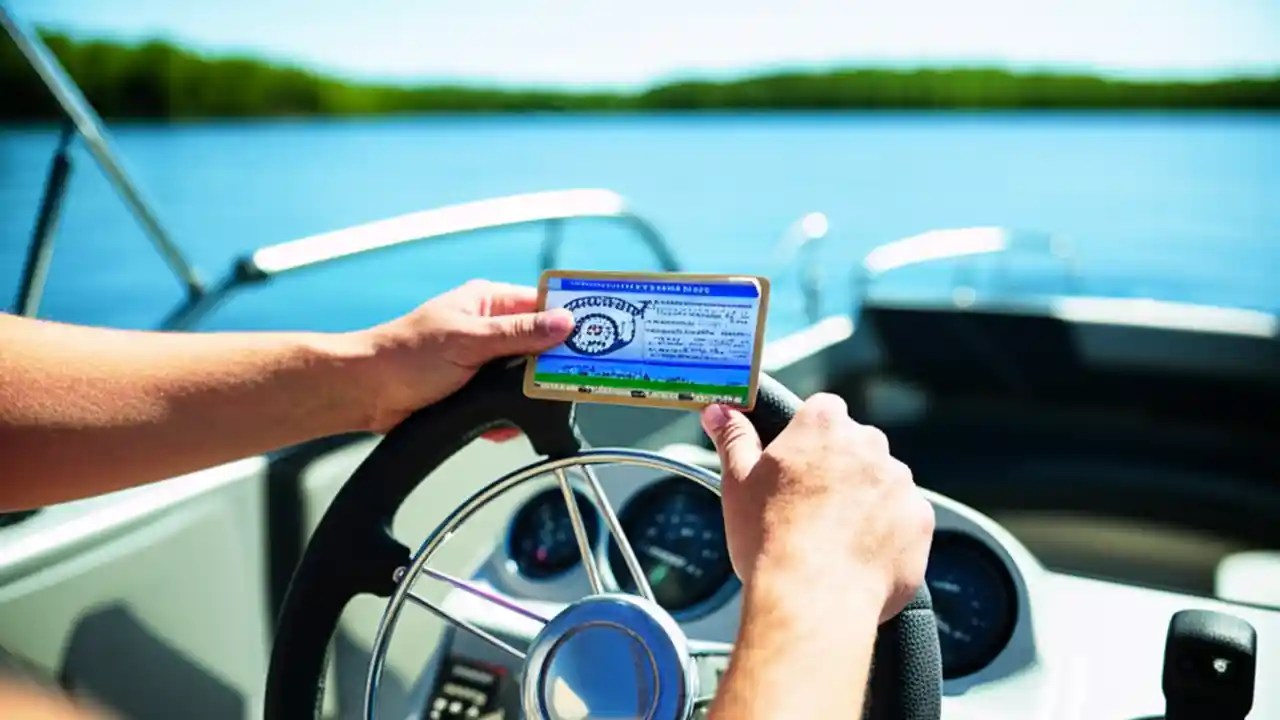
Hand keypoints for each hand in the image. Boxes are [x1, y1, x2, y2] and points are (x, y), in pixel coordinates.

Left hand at [357, 280, 572, 431]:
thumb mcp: (470, 341)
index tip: (598, 337)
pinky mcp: (473, 390)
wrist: (364, 393)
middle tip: (570, 381)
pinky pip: (504, 403)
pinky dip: (505, 416)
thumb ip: (519, 334)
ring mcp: (482, 360)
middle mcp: (489, 329)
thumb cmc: (405, 356)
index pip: (544, 305)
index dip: (571, 321)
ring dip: (525, 396)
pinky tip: (501, 425)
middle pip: (540, 345)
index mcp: (489, 303)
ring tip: (531, 406)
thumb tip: (565, 323)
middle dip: (550, 367)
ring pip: (524, 378)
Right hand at [700, 394, 933, 621]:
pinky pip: (905, 520)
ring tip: (835, 539)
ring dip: (867, 501)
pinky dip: (888, 534)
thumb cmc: (769, 538)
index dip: (810, 438)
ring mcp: (900, 482)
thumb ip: (734, 439)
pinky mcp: (920, 520)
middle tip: (812, 507)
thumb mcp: (738, 482)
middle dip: (841, 469)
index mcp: (823, 424)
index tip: (798, 463)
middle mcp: (869, 444)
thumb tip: (719, 412)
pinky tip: (859, 557)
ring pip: (883, 484)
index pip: (824, 410)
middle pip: (857, 446)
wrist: (812, 598)